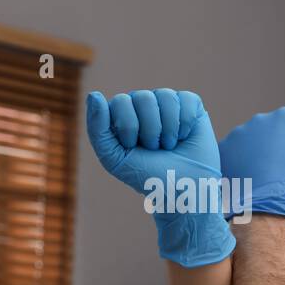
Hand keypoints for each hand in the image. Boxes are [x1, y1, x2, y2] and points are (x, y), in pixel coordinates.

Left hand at [86, 88, 235, 267]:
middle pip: (143, 97)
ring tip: (169, 145)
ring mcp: (166, 102)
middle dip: (150, 130)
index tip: (134, 147)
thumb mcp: (114, 158)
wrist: (184, 190)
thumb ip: (97, 129)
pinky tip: (184, 137)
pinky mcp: (189, 104)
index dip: (129, 127)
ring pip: (165, 96)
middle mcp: (142, 104)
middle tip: (154, 149)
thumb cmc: (147, 176)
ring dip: (168, 129)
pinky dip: (185, 124)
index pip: (120, 102)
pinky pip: (186, 99)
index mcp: (120, 114)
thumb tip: (94, 94)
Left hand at [219, 106, 284, 226]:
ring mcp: (237, 135)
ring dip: (259, 156)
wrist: (267, 206)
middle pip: (275, 134)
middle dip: (279, 148)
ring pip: (253, 144)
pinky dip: (241, 165)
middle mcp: (259, 119)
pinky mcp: (222, 151)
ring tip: (265, 178)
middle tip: (283, 173)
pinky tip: (249, 180)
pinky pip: (235, 156)